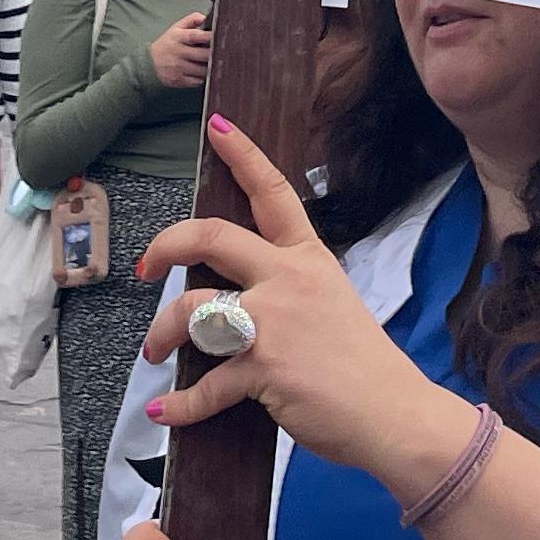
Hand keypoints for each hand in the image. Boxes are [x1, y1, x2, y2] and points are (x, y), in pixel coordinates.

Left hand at [136, 116, 469, 498]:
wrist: (392, 413)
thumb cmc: (364, 365)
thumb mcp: (330, 303)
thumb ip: (288, 289)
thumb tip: (239, 296)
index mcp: (307, 259)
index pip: (274, 192)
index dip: (243, 155)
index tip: (217, 127)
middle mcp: (287, 279)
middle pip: (212, 237)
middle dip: (167, 245)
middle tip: (146, 268)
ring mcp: (273, 321)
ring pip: (193, 309)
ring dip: (162, 333)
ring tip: (155, 351)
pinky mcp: (262, 367)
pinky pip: (205, 386)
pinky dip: (180, 405)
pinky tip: (165, 410)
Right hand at [145, 11, 213, 91]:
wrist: (149, 63)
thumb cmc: (167, 44)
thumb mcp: (176, 28)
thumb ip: (191, 20)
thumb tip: (204, 17)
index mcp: (178, 38)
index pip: (195, 35)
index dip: (208, 36)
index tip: (217, 37)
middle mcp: (178, 53)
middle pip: (203, 55)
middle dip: (214, 54)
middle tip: (220, 53)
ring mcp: (178, 68)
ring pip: (202, 70)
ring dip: (210, 67)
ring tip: (211, 63)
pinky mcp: (179, 80)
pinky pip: (197, 81)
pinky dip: (202, 77)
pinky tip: (200, 72)